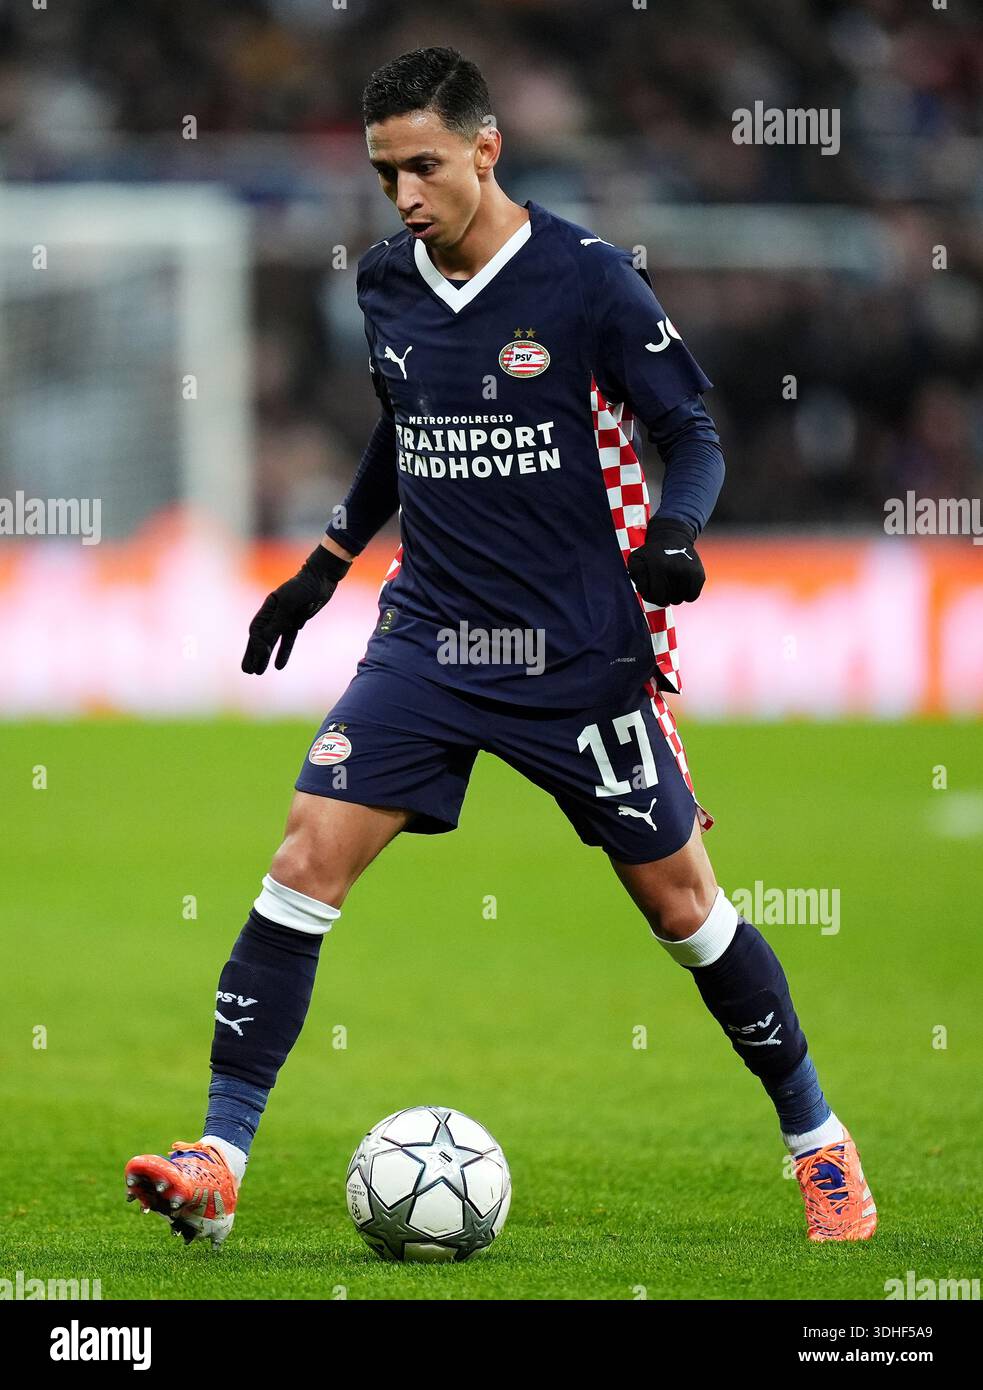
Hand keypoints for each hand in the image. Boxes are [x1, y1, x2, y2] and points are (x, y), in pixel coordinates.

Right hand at [242, 543, 350, 673]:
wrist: (322, 578)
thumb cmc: (304, 586)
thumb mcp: (290, 603)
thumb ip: (278, 621)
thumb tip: (265, 640)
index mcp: (268, 607)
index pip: (257, 630)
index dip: (256, 645)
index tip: (261, 657)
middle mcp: (273, 614)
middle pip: (260, 638)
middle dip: (253, 654)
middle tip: (248, 671)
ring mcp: (285, 620)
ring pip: (271, 642)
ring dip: (265, 657)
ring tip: (258, 672)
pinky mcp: (296, 623)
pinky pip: (287, 641)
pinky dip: (283, 652)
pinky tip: (278, 666)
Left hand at [627, 517, 705, 605]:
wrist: (672, 537)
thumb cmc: (651, 554)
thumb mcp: (636, 560)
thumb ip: (637, 576)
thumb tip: (648, 592)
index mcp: (659, 565)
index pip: (656, 596)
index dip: (651, 596)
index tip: (650, 587)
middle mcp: (676, 568)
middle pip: (669, 600)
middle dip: (662, 596)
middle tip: (661, 583)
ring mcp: (689, 572)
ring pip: (680, 600)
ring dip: (674, 595)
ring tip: (670, 580)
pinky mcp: (699, 574)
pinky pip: (692, 597)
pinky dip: (686, 594)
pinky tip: (680, 583)